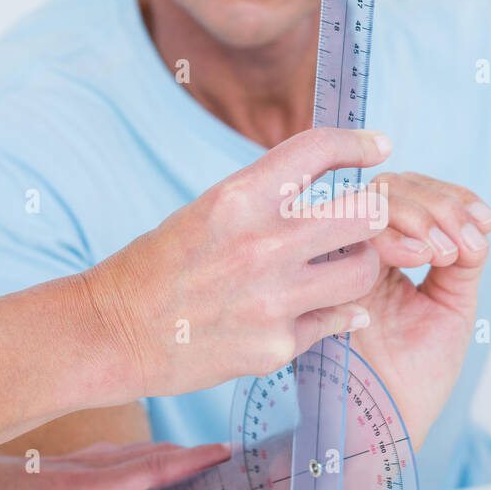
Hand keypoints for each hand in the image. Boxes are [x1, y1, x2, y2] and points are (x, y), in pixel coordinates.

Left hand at [0, 441, 228, 489]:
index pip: (146, 472)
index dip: (188, 463)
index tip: (224, 454)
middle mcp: (80, 472)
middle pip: (147, 456)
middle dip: (191, 455)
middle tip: (231, 457)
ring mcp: (70, 466)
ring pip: (130, 454)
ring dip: (168, 454)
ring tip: (201, 461)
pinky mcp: (59, 469)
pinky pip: (114, 458)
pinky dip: (143, 458)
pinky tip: (145, 467)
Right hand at [79, 127, 391, 400]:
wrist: (113, 333)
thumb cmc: (160, 265)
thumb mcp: (210, 210)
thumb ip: (269, 197)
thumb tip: (332, 179)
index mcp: (237, 198)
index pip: (319, 149)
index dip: (358, 142)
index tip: (377, 146)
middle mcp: (261, 245)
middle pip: (366, 214)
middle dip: (375, 211)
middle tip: (369, 217)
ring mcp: (273, 300)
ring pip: (362, 271)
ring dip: (359, 263)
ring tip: (340, 264)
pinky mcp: (277, 347)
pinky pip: (335, 320)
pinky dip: (336, 312)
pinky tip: (323, 307)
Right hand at [347, 172, 490, 448]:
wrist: (387, 427)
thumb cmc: (416, 378)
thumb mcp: (452, 307)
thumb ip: (462, 260)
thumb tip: (479, 225)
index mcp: (384, 253)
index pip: (410, 196)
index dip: (451, 196)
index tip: (488, 220)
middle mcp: (357, 251)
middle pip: (389, 190)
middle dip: (438, 203)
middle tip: (469, 238)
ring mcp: (337, 264)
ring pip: (368, 203)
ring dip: (420, 215)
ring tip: (449, 252)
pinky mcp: (321, 280)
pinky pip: (350, 237)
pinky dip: (393, 234)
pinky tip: (426, 257)